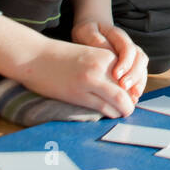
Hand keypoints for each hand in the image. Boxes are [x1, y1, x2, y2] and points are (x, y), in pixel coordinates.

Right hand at [16, 36, 137, 118]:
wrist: (35, 56)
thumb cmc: (61, 57)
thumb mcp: (90, 55)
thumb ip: (105, 67)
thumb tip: (121, 86)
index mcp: (106, 55)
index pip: (130, 75)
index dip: (134, 88)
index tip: (133, 96)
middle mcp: (102, 66)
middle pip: (127, 89)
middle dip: (130, 101)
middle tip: (130, 108)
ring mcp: (90, 80)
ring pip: (118, 99)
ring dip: (123, 109)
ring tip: (123, 113)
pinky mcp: (78, 93)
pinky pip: (102, 107)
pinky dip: (111, 113)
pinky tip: (111, 114)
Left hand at [71, 20, 148, 103]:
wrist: (90, 30)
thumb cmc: (87, 31)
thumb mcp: (86, 32)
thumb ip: (96, 40)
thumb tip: (107, 52)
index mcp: (119, 36)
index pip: (128, 48)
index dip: (125, 62)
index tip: (116, 75)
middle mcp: (129, 46)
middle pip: (140, 59)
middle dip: (134, 75)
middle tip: (123, 87)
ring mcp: (131, 56)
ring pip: (143, 68)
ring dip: (139, 82)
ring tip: (132, 96)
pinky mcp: (130, 65)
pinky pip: (139, 75)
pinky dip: (137, 86)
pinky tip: (132, 98)